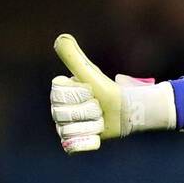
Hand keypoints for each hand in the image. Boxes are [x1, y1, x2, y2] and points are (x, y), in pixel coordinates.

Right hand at [51, 34, 174, 153]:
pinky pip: (72, 145)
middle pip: (63, 113)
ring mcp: (66, 127)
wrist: (125, 111)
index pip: (58, 95)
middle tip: (98, 107)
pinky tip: (97, 134)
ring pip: (69, 129)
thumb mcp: (90, 73)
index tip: (91, 92)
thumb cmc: (108, 90)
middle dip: (87, 110)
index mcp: (58, 93)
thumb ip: (74, 56)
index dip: (79, 94)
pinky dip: (87, 140)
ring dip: (91, 124)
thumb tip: (61, 37)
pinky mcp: (75, 142)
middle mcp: (58, 110)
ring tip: (100, 119)